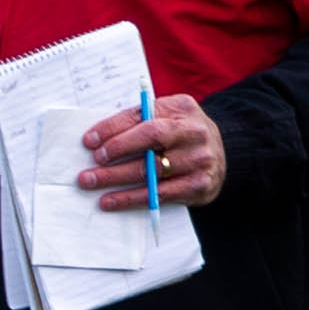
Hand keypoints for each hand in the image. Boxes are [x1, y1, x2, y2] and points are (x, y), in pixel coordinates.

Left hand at [78, 91, 224, 210]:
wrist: (220, 155)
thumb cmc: (180, 135)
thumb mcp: (166, 117)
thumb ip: (138, 122)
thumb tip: (97, 139)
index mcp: (182, 109)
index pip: (142, 116)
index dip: (113, 129)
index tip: (89, 141)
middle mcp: (194, 132)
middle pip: (150, 141)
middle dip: (115, 153)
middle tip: (88, 166)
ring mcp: (199, 159)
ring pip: (152, 171)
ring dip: (116, 179)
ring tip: (92, 183)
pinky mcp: (199, 185)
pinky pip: (160, 194)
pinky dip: (131, 199)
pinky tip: (110, 201)